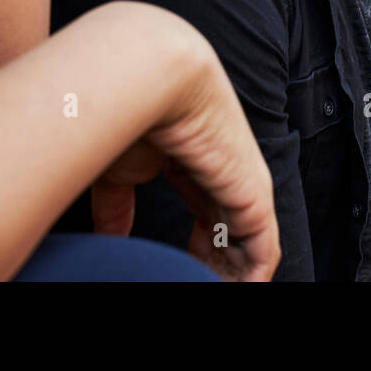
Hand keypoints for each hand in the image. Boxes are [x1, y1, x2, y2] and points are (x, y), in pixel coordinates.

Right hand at [90, 36, 279, 281]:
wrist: (150, 78)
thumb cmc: (128, 113)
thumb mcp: (120, 172)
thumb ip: (117, 210)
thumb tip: (108, 242)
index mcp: (198, 166)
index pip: (207, 221)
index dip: (193, 256)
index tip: (169, 277)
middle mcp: (226, 176)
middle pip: (228, 239)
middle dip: (211, 271)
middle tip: (190, 291)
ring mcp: (244, 185)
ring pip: (247, 251)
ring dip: (227, 278)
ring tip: (206, 293)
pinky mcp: (254, 195)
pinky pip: (262, 253)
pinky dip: (249, 279)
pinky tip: (233, 291)